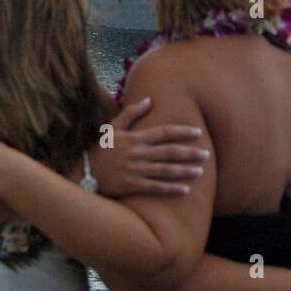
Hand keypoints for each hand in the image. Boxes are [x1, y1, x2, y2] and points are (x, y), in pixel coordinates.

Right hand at [91, 97, 207, 196]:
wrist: (83, 171)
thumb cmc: (99, 148)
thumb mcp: (112, 127)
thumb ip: (130, 113)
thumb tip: (148, 100)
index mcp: (135, 138)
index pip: (164, 133)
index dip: (182, 132)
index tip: (198, 132)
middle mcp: (138, 154)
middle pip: (169, 152)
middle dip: (190, 153)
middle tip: (207, 154)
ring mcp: (136, 170)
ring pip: (166, 170)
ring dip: (184, 171)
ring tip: (200, 171)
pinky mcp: (133, 186)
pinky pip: (156, 188)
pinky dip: (171, 189)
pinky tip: (185, 190)